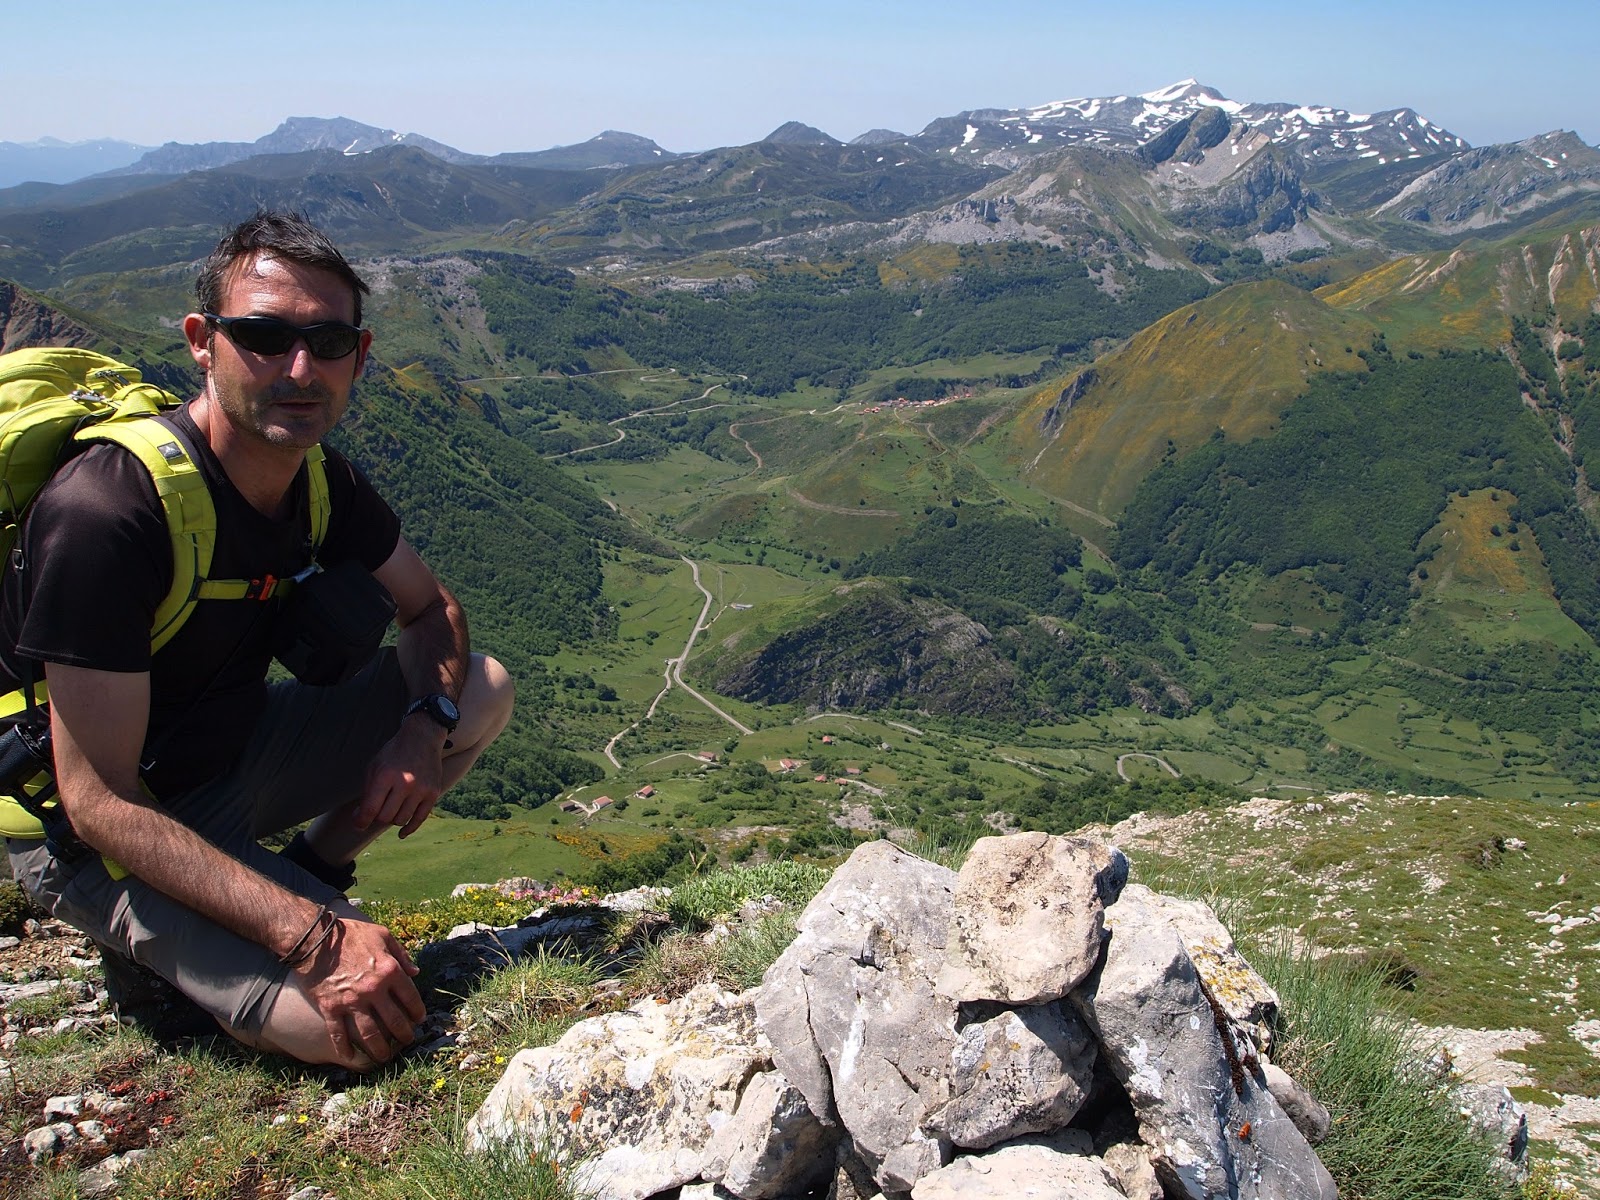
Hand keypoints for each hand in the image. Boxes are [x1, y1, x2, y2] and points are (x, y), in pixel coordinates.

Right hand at [297, 917, 424, 1068]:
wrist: (314, 938)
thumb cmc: (350, 933)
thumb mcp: (382, 935)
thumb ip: (401, 954)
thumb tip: (415, 972)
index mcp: (389, 970)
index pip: (411, 998)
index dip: (417, 1012)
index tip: (419, 1020)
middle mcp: (373, 989)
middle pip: (394, 1021)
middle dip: (404, 1035)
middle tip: (407, 1041)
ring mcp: (351, 1001)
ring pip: (370, 1034)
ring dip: (380, 1049)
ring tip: (384, 1057)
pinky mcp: (330, 1008)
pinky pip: (339, 1034)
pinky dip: (345, 1048)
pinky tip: (350, 1057)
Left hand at [355, 718, 445, 837]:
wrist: (422, 738)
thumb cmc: (394, 753)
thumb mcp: (374, 767)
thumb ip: (367, 793)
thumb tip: (361, 819)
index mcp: (385, 776)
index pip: (370, 810)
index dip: (360, 821)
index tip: (358, 824)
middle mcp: (405, 783)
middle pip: (385, 817)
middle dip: (376, 817)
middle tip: (376, 811)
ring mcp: (421, 789)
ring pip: (401, 820)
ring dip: (392, 818)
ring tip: (390, 808)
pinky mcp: (433, 793)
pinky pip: (420, 819)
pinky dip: (409, 829)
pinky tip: (402, 834)